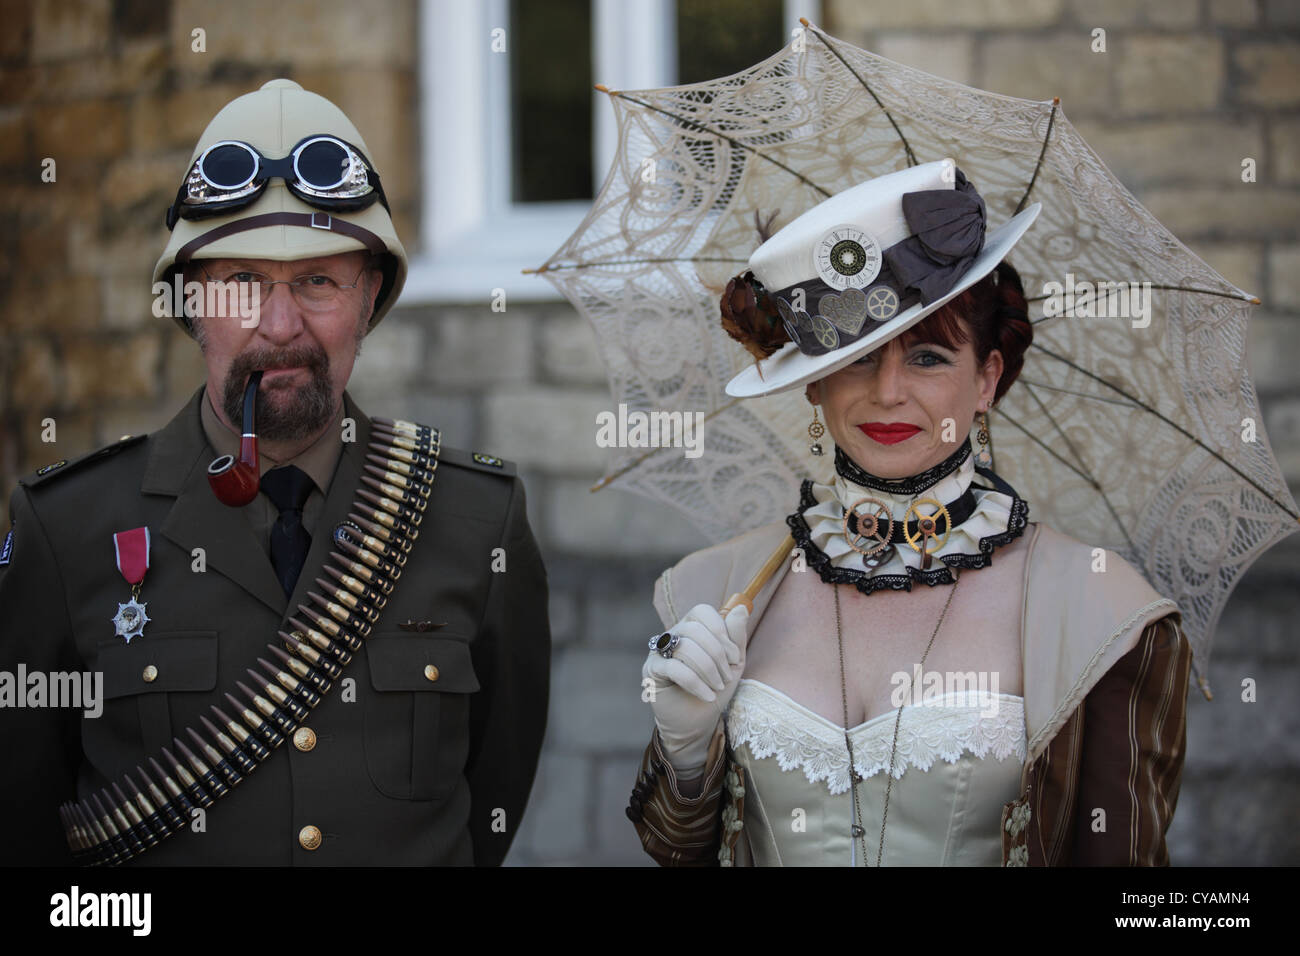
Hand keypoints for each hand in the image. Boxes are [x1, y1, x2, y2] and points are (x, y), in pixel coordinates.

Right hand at [642, 603, 748, 772]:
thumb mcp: (733, 663)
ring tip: (717, 688)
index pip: (702, 611)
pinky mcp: (651, 671)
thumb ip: (736, 636)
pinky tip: (707, 696)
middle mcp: (672, 635)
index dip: (721, 632)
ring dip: (708, 670)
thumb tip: (741, 608)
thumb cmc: (715, 689)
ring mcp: (659, 652)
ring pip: (685, 647)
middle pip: (695, 629)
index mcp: (691, 627)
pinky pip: (674, 668)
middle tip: (726, 678)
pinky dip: (696, 683)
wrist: (698, 722)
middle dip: (717, 655)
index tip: (734, 658)